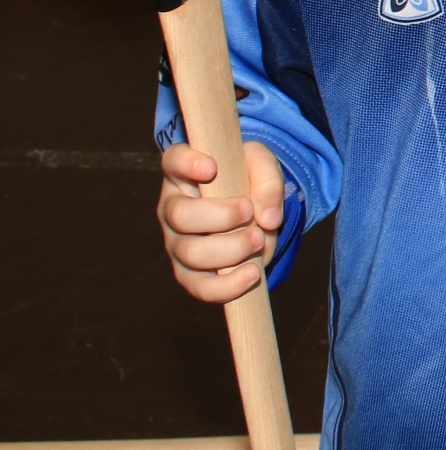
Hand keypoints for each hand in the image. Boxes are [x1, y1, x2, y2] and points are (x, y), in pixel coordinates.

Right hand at [156, 140, 284, 302]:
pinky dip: (228, 286)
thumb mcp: (263, 166)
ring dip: (230, 249)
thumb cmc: (249, 180)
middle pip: (179, 215)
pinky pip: (202, 288)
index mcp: (185, 174)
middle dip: (220, 216)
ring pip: (190, 254)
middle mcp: (173, 209)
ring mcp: (178, 244)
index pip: (173, 161)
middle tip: (249, 211)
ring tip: (258, 239)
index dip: (187, 164)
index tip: (212, 167)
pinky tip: (252, 274)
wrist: (255, 212)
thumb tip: (268, 219)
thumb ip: (269, 182)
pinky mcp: (192, 274)